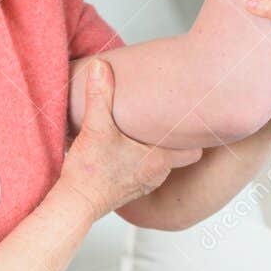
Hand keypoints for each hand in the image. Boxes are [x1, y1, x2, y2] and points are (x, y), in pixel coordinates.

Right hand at [62, 57, 202, 221]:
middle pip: (178, 153)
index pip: (195, 149)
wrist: (75, 204)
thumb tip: (100, 66)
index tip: (188, 119)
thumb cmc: (88, 173)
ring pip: (162, 163)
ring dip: (155, 149)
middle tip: (166, 118)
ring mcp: (145, 184)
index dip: (193, 134)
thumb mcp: (94, 127)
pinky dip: (141, 160)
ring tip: (144, 132)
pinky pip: (146, 172)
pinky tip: (125, 150)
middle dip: (172, 137)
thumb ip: (99, 94)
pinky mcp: (130, 190)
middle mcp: (157, 174)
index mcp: (158, 158)